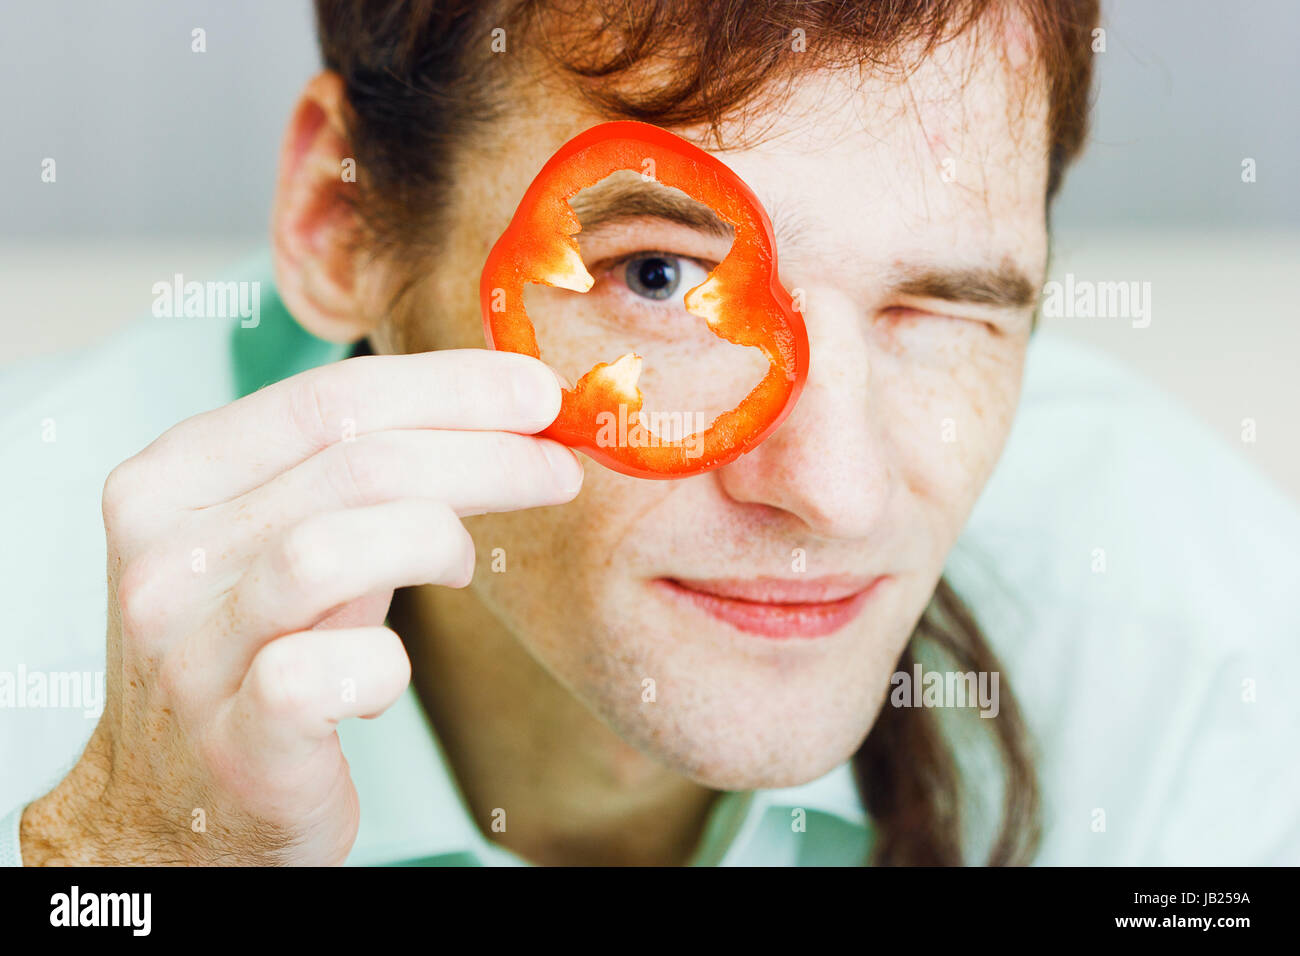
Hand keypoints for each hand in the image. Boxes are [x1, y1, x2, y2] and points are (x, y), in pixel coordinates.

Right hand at [19, 349, 581, 864]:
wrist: (173, 807)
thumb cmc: (254, 653)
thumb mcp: (283, 543)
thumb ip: (358, 478)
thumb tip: (499, 415)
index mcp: (173, 481)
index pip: (329, 398)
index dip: (451, 386)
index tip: (535, 391)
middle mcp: (164, 556)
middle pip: (357, 465)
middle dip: (486, 455)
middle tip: (556, 468)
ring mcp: (188, 651)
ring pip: (335, 548)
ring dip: (438, 543)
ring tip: (461, 566)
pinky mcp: (234, 741)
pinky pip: (325, 674)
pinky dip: (387, 664)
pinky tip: (391, 673)